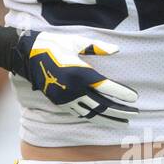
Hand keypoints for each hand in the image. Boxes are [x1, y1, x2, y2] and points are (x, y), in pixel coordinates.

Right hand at [11, 29, 137, 121]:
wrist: (28, 55)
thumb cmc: (55, 44)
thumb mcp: (76, 42)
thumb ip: (97, 47)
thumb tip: (116, 50)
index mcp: (80, 73)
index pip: (106, 87)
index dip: (122, 94)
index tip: (134, 98)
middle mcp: (74, 89)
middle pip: (102, 104)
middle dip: (120, 110)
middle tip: (135, 114)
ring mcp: (66, 98)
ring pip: (92, 113)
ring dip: (109, 118)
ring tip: (123, 122)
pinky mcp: (60, 102)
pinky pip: (80, 113)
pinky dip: (93, 117)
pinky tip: (103, 118)